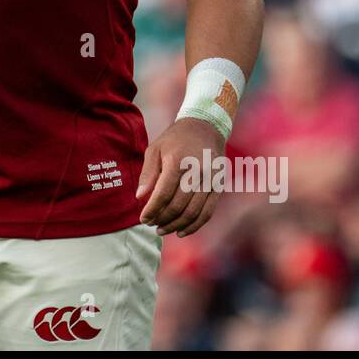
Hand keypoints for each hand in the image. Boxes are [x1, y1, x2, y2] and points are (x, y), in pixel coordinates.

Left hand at [135, 117, 224, 236]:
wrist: (205, 127)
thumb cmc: (175, 140)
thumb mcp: (155, 149)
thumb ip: (148, 173)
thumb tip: (140, 198)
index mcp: (177, 161)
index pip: (163, 193)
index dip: (152, 210)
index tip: (143, 219)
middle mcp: (197, 171)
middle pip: (178, 205)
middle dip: (162, 219)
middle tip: (151, 224)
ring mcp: (210, 179)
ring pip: (193, 212)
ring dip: (176, 225)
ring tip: (162, 230)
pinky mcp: (219, 186)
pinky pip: (208, 212)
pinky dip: (194, 225)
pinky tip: (181, 231)